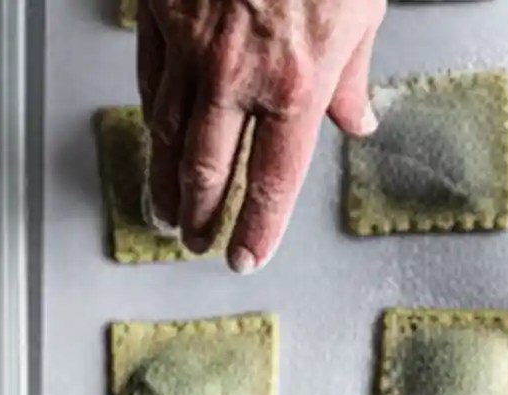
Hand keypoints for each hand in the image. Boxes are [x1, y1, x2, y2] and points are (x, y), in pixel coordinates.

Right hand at [138, 0, 385, 272]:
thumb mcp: (361, 15)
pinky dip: (148, 115)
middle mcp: (238, 76)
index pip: (271, 182)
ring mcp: (191, 45)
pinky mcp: (160, 13)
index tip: (244, 257)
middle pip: (207, 168)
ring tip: (161, 208)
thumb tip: (358, 122)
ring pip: (165, 130)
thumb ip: (353, 79)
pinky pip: (146, 78)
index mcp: (297, 86)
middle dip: (198, 213)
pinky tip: (150, 134)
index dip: (255, 229)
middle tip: (192, 239)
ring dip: (162, 178)